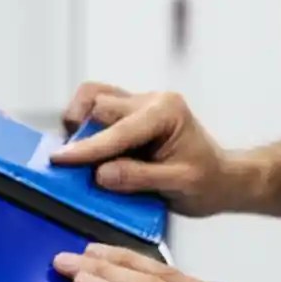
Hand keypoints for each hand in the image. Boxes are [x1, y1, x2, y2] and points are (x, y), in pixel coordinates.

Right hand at [52, 83, 246, 216]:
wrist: (220, 179)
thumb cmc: (206, 182)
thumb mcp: (180, 185)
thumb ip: (140, 178)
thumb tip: (100, 174)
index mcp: (166, 112)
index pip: (119, 130)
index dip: (88, 148)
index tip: (60, 159)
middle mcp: (151, 100)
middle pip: (99, 103)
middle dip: (80, 133)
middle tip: (70, 164)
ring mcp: (139, 103)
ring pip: (94, 96)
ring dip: (79, 121)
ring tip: (77, 153)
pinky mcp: (129, 112)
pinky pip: (97, 107)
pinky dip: (85, 125)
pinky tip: (88, 149)